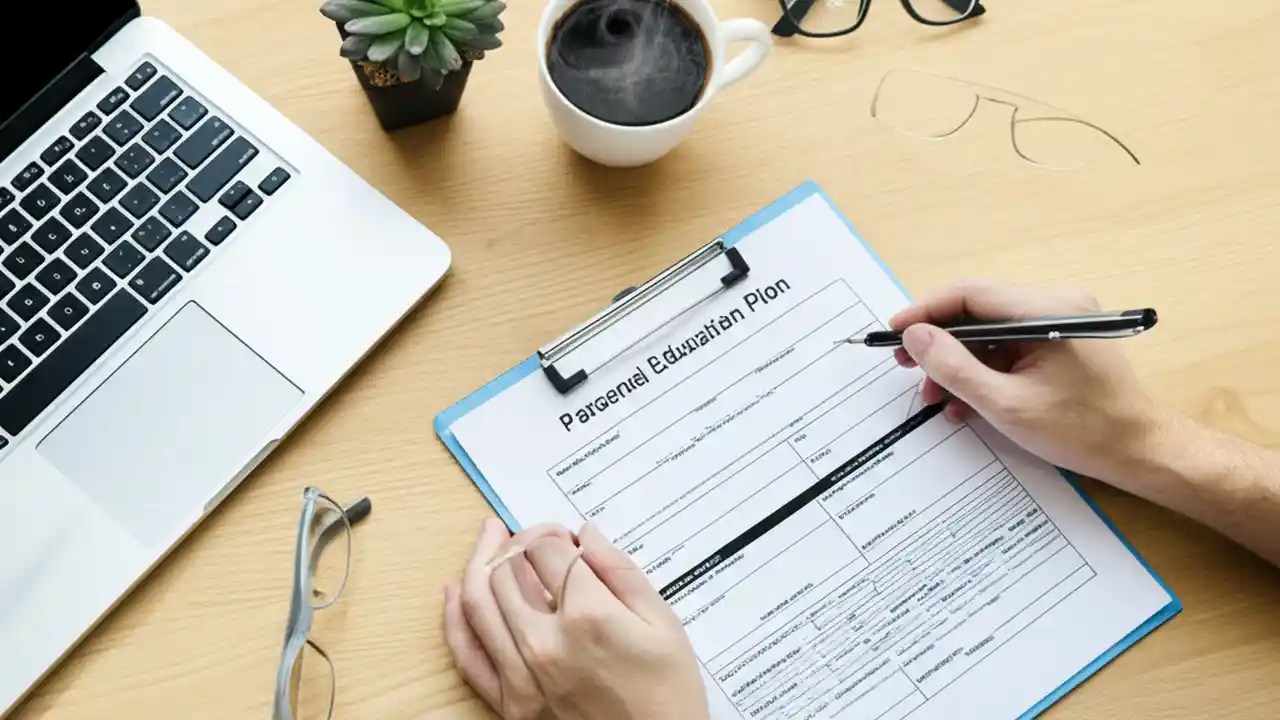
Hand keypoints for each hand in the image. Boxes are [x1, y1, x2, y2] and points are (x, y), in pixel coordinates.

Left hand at [444, 518, 708, 719]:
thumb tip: (587, 533)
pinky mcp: (511, 704)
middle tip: (535, 540)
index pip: (545, 548)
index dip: (551, 530)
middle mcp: (547, 644)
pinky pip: (468, 655)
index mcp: (588, 618)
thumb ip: (620, 570)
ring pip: (479, 601)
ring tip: (490, 541)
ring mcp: (523, 677)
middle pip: (508, 568)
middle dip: (518, 541)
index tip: (565, 536)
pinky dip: (456, 618)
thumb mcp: (663, 622)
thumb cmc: (668, 694)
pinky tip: (456, 591)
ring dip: (480, 563)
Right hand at [890, 279, 1162, 488]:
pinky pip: (1008, 347)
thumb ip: (954, 367)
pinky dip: (982, 370)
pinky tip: (966, 401)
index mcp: (1047, 310)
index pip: (970, 294)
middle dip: (939, 341)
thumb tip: (915, 336)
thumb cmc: (1081, 430)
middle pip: (978, 311)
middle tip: (905, 366)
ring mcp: (1059, 322)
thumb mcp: (1006, 404)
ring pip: (989, 333)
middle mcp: (1055, 305)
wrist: (1140, 450)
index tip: (893, 332)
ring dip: (958, 363)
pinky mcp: (1060, 343)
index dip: (925, 310)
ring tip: (935, 397)